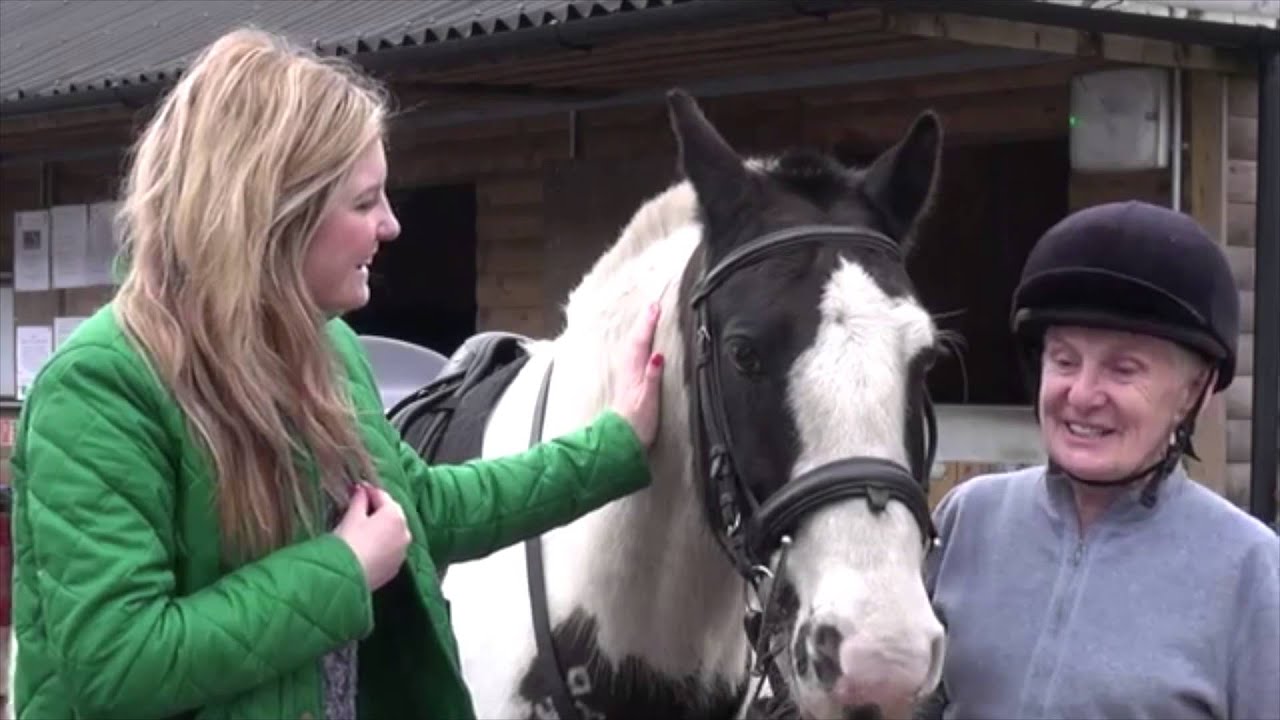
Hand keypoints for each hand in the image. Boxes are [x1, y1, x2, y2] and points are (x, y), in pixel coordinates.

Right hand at [333, 483, 410, 590]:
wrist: (346, 577)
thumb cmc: (348, 542)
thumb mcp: (351, 517)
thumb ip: (359, 500)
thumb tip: (361, 491)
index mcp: (395, 515)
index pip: (382, 496)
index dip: (368, 491)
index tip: (358, 488)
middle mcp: (405, 531)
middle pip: (392, 514)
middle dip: (378, 509)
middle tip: (360, 505)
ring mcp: (402, 551)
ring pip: (393, 532)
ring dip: (382, 527)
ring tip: (363, 527)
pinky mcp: (396, 566)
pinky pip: (390, 549)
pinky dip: (382, 544)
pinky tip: (368, 546)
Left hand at [608, 302, 664, 446]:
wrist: (623, 439)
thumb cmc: (638, 422)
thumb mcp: (649, 399)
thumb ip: (653, 376)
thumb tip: (658, 355)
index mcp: (635, 372)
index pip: (642, 341)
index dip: (649, 323)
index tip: (655, 306)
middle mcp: (629, 370)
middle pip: (636, 339)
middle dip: (644, 321)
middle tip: (653, 305)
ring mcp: (628, 375)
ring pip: (633, 345)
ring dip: (641, 330)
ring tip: (649, 317)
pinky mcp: (629, 382)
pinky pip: (634, 354)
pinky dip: (638, 343)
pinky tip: (642, 344)